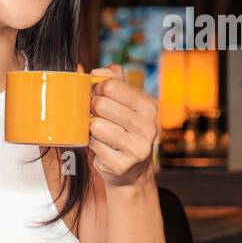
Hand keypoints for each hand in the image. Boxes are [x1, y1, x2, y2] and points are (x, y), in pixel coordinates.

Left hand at [85, 63, 157, 187]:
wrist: (132, 171)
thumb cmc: (125, 130)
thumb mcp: (126, 103)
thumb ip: (114, 80)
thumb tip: (97, 71)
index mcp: (150, 106)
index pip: (111, 85)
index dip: (97, 90)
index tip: (99, 97)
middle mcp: (148, 127)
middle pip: (101, 104)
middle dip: (92, 109)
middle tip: (97, 116)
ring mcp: (137, 148)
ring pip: (95, 125)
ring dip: (92, 128)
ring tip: (101, 133)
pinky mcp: (121, 165)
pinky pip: (93, 145)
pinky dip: (92, 144)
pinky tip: (103, 147)